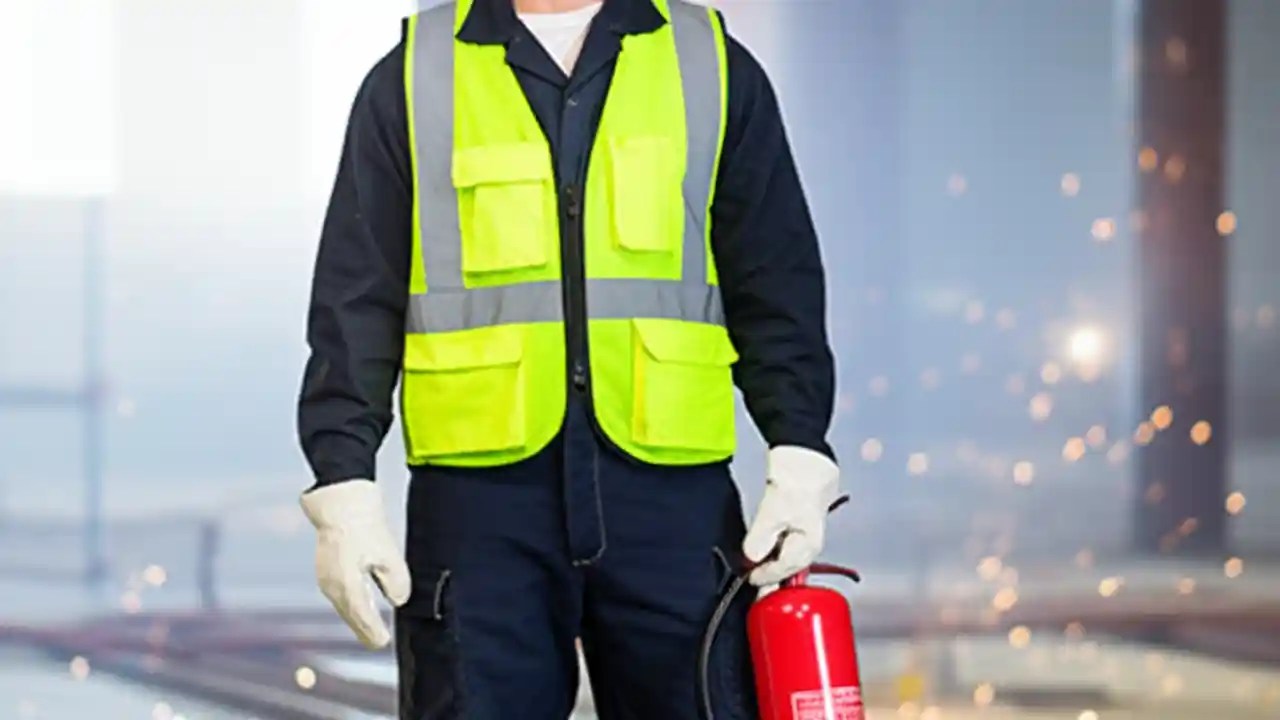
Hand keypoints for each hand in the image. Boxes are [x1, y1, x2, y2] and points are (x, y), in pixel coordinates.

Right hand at [300, 479, 410, 648]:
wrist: (340, 502)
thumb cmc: (363, 524)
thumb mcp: (387, 552)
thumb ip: (395, 580)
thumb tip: (398, 600)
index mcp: (348, 584)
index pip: (363, 616)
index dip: (374, 631)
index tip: (383, 642)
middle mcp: (333, 586)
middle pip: (351, 615)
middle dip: (365, 630)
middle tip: (378, 643)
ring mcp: (326, 579)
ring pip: (343, 607)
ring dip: (356, 619)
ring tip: (370, 632)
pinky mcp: (326, 571)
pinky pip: (339, 596)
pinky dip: (350, 606)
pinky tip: (358, 608)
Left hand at [743, 446, 839, 586]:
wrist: (805, 454)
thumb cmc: (797, 482)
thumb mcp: (772, 513)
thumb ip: (760, 540)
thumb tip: (752, 558)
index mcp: (808, 546)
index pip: (784, 571)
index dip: (765, 578)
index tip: (749, 580)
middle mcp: (809, 543)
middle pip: (788, 567)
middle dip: (771, 576)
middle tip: (754, 584)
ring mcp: (805, 532)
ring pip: (787, 555)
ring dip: (772, 562)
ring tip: (756, 569)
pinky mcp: (798, 520)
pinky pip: (785, 542)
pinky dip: (774, 548)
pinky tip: (764, 548)